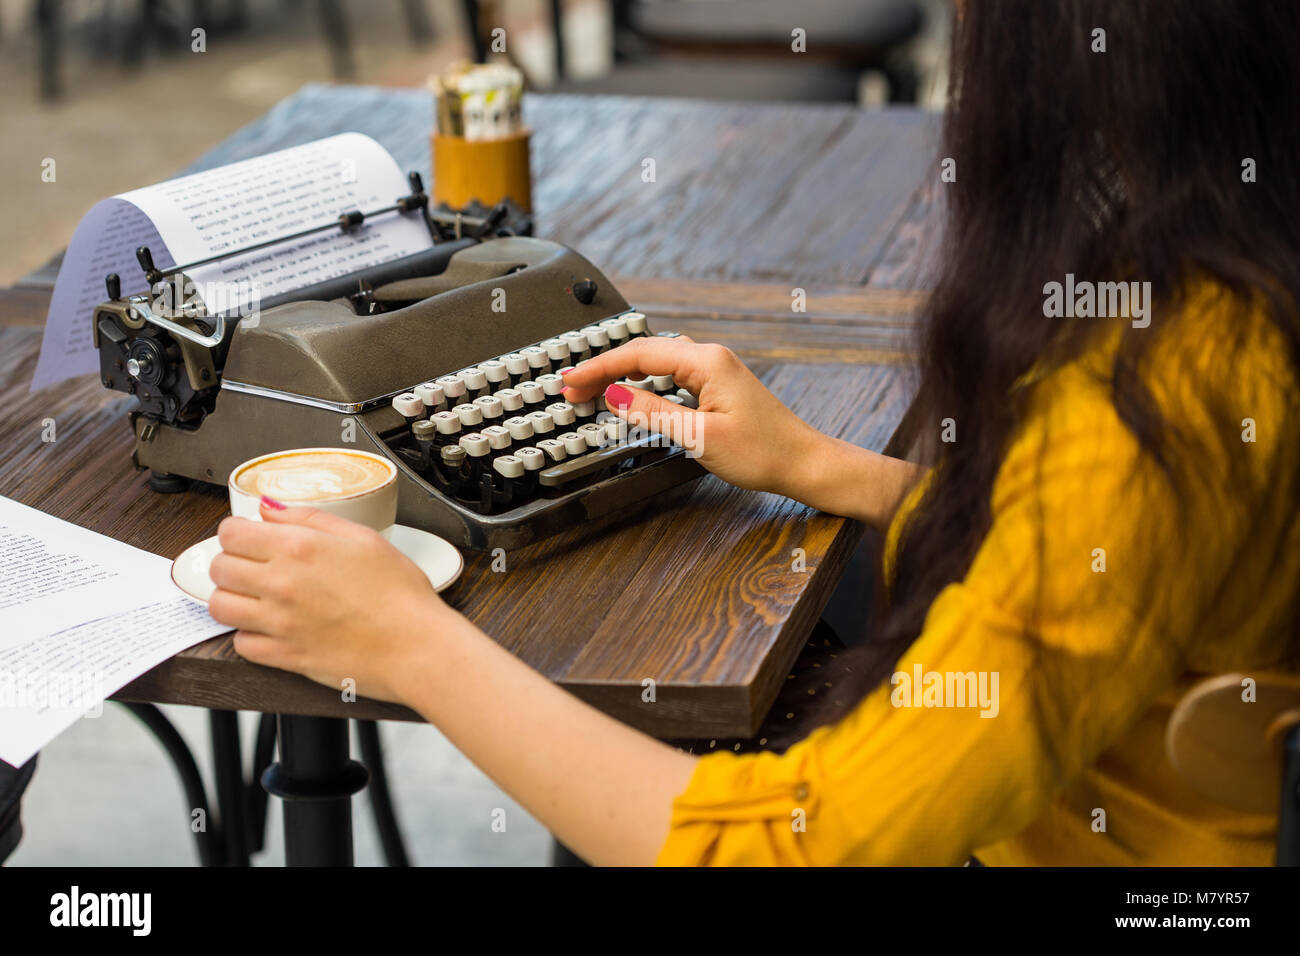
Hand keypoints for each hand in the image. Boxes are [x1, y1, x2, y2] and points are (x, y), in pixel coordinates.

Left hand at [207, 498, 465, 703]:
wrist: (416, 646)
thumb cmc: (400, 593)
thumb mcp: (364, 538)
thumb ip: (311, 518)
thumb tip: (270, 509)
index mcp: (299, 548)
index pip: (231, 533)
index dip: (237, 532)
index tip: (250, 537)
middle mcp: (281, 584)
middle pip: (219, 568)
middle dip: (231, 562)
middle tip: (252, 565)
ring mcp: (279, 623)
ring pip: (220, 606)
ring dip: (232, 597)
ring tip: (254, 596)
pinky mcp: (284, 656)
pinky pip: (241, 644)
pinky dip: (249, 634)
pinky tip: (270, 627)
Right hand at [561, 336, 826, 496]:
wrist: (804, 464)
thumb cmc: (764, 453)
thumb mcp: (699, 436)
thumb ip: (652, 412)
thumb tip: (614, 395)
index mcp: (706, 362)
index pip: (638, 354)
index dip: (599, 368)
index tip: (570, 382)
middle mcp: (710, 358)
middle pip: (644, 353)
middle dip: (604, 370)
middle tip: (572, 390)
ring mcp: (715, 371)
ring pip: (656, 362)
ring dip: (622, 376)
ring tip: (593, 392)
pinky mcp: (718, 386)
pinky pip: (671, 374)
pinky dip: (644, 383)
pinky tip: (631, 394)